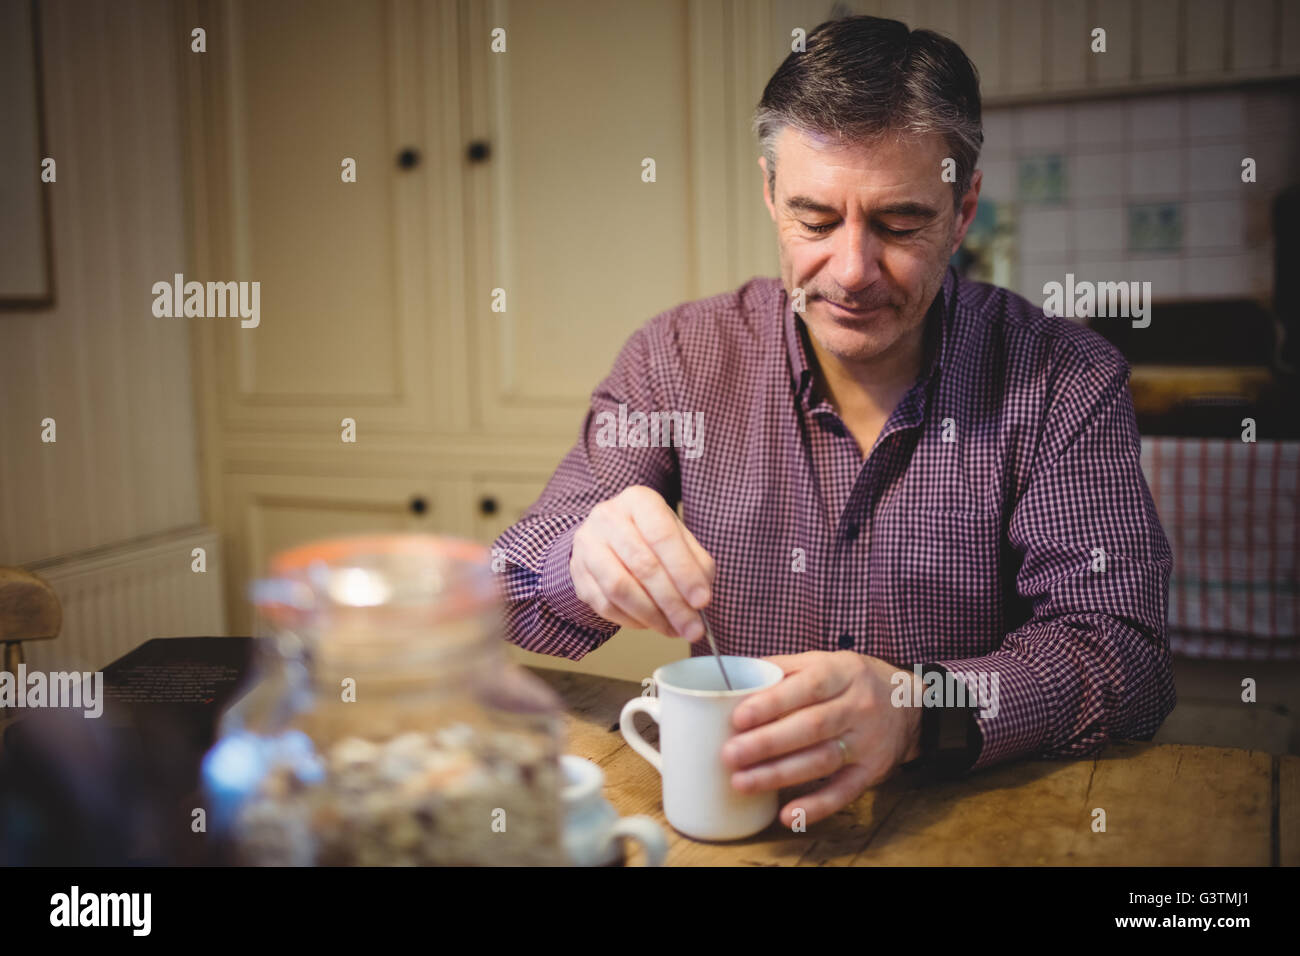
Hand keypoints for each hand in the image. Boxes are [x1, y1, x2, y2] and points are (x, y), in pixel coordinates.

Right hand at [569, 485, 715, 639]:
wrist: (607, 536)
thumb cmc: (650, 537)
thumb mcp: (678, 537)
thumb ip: (696, 563)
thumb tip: (700, 598)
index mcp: (638, 500)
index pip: (663, 536)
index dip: (685, 571)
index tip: (703, 601)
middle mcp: (608, 517)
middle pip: (642, 565)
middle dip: (672, 602)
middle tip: (692, 627)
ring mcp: (588, 546)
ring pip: (620, 588)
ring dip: (652, 616)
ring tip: (673, 629)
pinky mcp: (578, 574)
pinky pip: (605, 605)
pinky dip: (632, 620)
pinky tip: (651, 623)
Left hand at [720, 651, 922, 827]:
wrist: (909, 704)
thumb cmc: (852, 681)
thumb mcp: (824, 662)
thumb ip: (783, 668)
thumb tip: (735, 675)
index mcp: (842, 673)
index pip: (807, 687)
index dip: (773, 704)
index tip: (739, 717)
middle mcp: (858, 707)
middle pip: (812, 727)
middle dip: (768, 743)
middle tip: (730, 754)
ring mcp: (867, 742)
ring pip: (822, 761)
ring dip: (780, 775)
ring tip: (742, 782)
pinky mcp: (872, 772)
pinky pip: (843, 792)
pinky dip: (816, 806)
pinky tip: (787, 814)